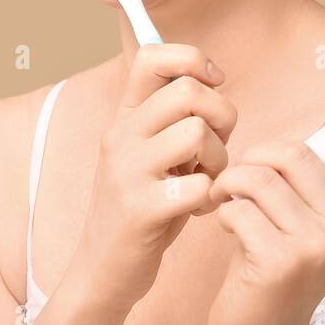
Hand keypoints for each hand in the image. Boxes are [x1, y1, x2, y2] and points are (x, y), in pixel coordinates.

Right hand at [66, 45, 237, 315]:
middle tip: (215, 148)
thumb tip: (213, 79)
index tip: (213, 84)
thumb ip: (171, 118)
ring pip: (197, 133)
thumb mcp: (148, 152)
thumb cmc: (142, 206)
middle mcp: (120, 137)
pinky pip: (199, 184)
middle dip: (221, 116)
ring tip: (207, 180)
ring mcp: (127, 172)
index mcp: (124, 117)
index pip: (151, 56)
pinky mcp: (140, 209)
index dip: (192, 59)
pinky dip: (211, 196)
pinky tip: (199, 209)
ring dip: (218, 159)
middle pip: (188, 91)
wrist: (103, 269)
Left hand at [205, 100, 324, 324]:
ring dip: (233, 183)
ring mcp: (317, 246)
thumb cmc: (278, 266)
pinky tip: (227, 229)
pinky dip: (224, 211)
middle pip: (297, 152)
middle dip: (258, 157)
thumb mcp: (312, 223)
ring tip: (228, 200)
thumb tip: (323, 122)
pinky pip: (240, 207)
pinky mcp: (281, 261)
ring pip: (261, 177)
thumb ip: (318, 182)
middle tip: (242, 178)